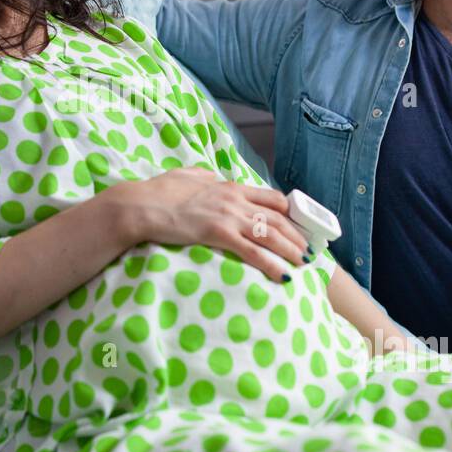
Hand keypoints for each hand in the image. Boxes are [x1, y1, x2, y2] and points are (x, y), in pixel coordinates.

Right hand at [110, 166, 311, 282]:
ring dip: (291, 250)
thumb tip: (211, 176)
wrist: (142, 205)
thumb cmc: (159, 192)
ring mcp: (228, 216)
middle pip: (278, 217)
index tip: (298, 225)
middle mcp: (235, 199)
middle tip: (308, 250)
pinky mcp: (219, 234)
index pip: (271, 197)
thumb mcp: (188, 175)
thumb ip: (205, 176)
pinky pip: (253, 251)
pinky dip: (271, 264)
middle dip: (297, 235)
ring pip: (272, 234)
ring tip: (303, 264)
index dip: (289, 213)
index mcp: (230, 186)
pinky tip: (282, 275)